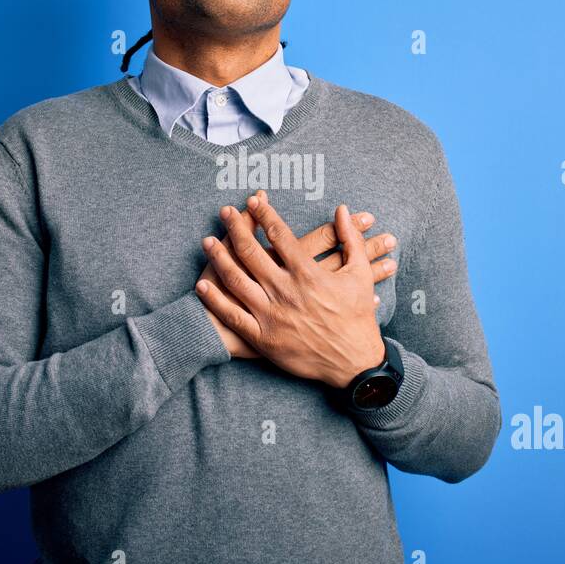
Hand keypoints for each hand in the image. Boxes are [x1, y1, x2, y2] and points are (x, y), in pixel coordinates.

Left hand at [196, 190, 389, 387]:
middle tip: (223, 212)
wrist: (353, 363)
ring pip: (237, 280)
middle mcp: (285, 291)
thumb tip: (342, 209)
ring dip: (219, 258)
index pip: (279, 234)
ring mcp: (271, 315)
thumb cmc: (357, 317)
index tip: (252, 200)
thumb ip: (351, 239)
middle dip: (235, 228)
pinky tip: (203, 285)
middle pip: (251, 252)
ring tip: (207, 241)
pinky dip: (215, 300)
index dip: (264, 214)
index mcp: (307, 274)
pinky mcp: (263, 338)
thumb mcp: (361, 274)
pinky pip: (233, 316)